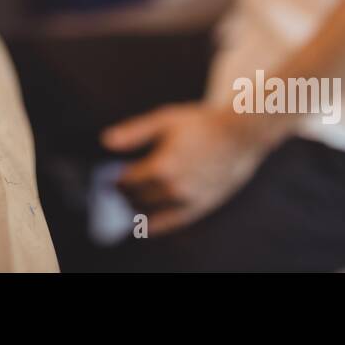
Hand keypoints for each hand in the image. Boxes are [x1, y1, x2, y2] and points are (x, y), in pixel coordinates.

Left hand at [101, 103, 268, 234]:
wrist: (238, 135)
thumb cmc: (200, 124)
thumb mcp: (164, 120)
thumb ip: (134, 132)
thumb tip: (106, 141)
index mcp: (161, 165)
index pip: (127, 181)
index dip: (115, 180)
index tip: (109, 178)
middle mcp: (174, 188)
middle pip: (137, 198)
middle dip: (124, 194)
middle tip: (116, 190)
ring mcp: (188, 200)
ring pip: (152, 212)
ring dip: (136, 208)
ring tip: (129, 201)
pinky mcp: (201, 207)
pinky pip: (172, 222)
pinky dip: (156, 225)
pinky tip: (145, 224)